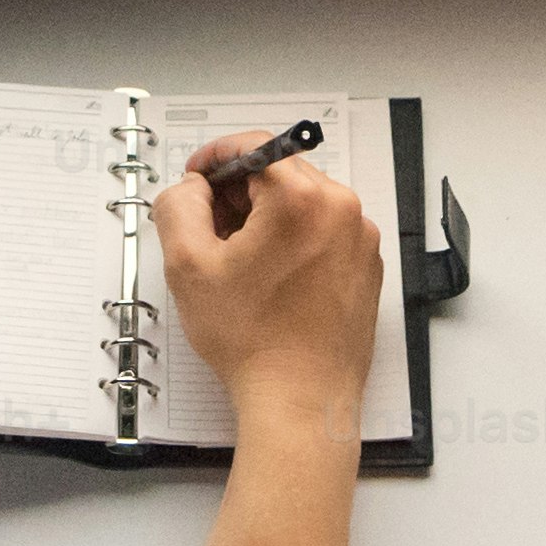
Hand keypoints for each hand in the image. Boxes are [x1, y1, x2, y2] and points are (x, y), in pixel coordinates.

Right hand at [148, 151, 380, 428]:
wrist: (300, 400)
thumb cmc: (253, 341)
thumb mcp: (189, 266)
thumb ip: (179, 207)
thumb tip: (191, 189)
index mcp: (302, 199)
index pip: (254, 145)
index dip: (215, 157)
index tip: (196, 179)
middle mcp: (341, 210)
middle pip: (280, 172)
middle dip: (239, 192)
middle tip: (208, 228)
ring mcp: (359, 239)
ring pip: (302, 202)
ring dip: (266, 217)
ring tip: (238, 262)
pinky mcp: (366, 266)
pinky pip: (324, 232)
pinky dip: (294, 240)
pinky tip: (269, 278)